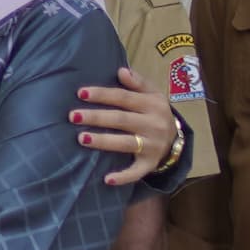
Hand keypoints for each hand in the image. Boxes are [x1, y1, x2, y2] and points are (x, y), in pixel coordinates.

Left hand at [72, 69, 179, 186]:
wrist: (176, 139)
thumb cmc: (155, 113)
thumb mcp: (153, 94)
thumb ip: (138, 83)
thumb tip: (121, 70)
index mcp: (153, 105)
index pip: (124, 98)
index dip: (102, 95)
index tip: (80, 93)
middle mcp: (154, 125)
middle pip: (121, 120)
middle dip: (96, 117)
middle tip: (73, 116)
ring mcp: (152, 145)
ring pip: (125, 143)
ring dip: (103, 141)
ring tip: (81, 138)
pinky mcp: (150, 163)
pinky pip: (136, 171)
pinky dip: (123, 176)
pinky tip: (106, 179)